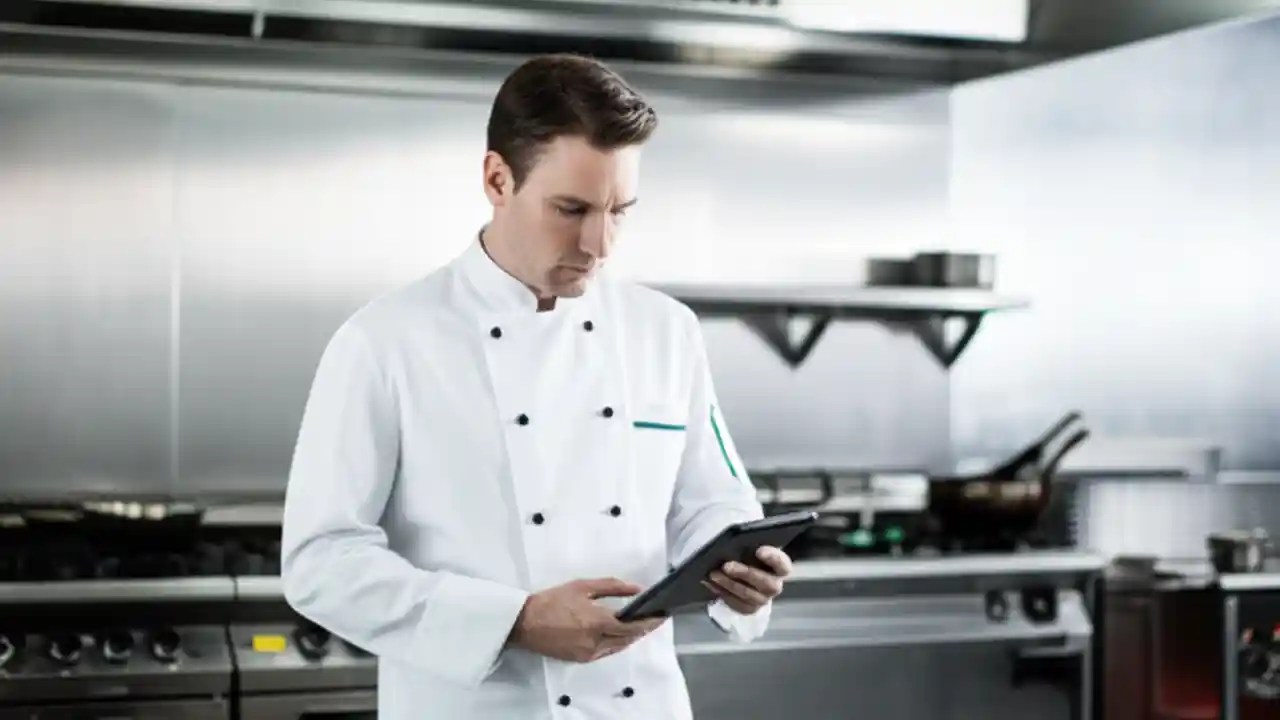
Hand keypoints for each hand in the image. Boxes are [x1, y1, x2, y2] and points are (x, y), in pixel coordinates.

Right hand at [508, 578, 665, 662]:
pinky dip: (616, 643)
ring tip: (641, 624)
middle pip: (628, 639)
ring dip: (631, 637)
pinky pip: (606, 652)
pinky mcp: (581, 659)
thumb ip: (612, 587)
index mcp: (597, 622)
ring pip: (618, 647)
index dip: (650, 622)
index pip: (632, 626)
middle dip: (643, 629)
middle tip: (655, 618)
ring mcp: (588, 653)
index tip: (663, 615)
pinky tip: (620, 633)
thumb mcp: (582, 586)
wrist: (524, 622)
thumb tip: (636, 588)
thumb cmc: (552, 601)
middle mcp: (595, 641)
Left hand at [703, 545, 792, 614]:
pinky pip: (738, 605)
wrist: (741, 573)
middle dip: (745, 573)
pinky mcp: (750, 608)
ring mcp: (763, 599)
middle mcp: (775, 585)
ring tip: (714, 575)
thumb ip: (748, 546)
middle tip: (727, 566)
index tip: (758, 551)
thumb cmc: (748, 556)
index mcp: (780, 567)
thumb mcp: (751, 548)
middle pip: (766, 583)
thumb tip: (734, 544)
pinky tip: (712, 585)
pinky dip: (724, 594)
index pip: (783, 563)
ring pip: (750, 596)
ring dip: (730, 585)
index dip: (773, 558)